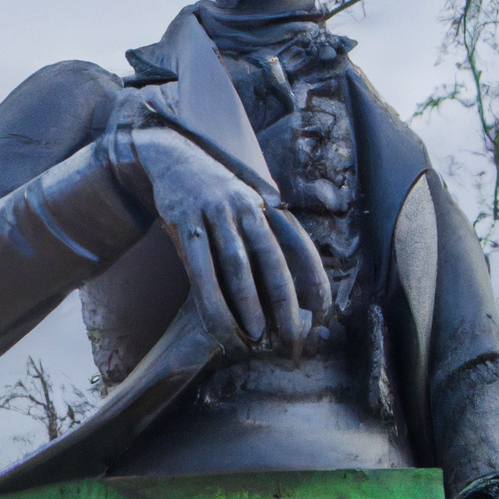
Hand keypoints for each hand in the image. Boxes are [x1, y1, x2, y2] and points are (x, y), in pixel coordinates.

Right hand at [129, 125, 330, 355]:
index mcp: (267, 208)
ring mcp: (215, 211)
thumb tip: (288, 299)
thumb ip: (263, 244)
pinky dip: (211, 300)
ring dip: (249, 303)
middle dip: (286, 303)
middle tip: (293, 340)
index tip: (324, 316)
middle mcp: (246, 207)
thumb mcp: (246, 210)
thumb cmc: (216, 198)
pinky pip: (199, 268)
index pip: (300, 246)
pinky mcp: (184, 219)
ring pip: (236, 264)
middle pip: (273, 259)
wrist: (175, 158)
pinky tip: (218, 325)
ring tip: (257, 338)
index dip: (315, 281)